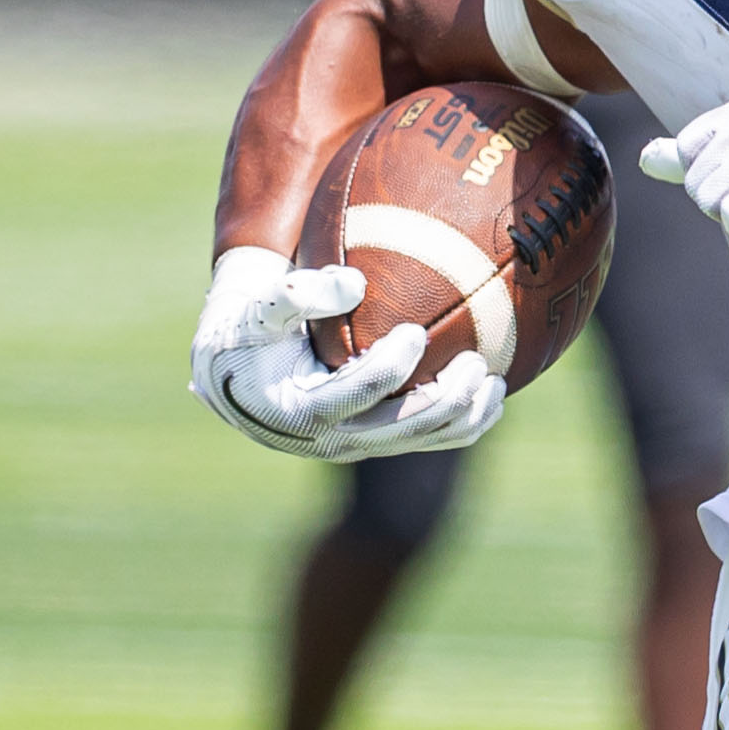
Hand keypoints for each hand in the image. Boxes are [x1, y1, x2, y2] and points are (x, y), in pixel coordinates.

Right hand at [188, 247, 505, 460]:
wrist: (233, 372)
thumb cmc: (248, 329)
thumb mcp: (258, 307)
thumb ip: (296, 293)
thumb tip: (355, 284)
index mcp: (299, 409)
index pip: (353, 394)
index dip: (389, 368)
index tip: (414, 332)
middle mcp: (330, 439)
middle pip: (399, 429)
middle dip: (444, 399)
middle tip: (475, 363)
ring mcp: (355, 446)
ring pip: (420, 442)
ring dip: (463, 418)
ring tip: (495, 383)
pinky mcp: (372, 444)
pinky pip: (427, 442)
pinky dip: (462, 426)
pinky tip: (491, 399)